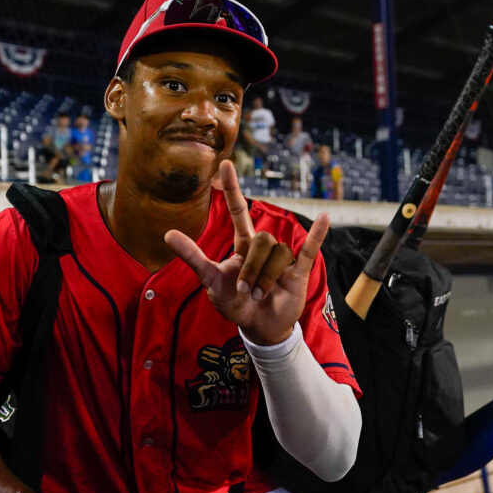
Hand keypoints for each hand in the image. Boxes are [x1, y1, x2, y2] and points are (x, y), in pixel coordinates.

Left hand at [165, 159, 328, 345]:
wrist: (257, 327)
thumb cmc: (233, 304)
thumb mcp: (210, 280)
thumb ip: (192, 256)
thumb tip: (167, 234)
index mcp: (243, 245)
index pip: (239, 211)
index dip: (234, 189)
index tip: (225, 164)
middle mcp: (264, 248)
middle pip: (262, 240)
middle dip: (252, 268)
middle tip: (244, 291)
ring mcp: (282, 258)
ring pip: (280, 253)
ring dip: (267, 278)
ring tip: (260, 295)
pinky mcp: (299, 272)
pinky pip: (309, 249)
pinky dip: (317, 234)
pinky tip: (325, 217)